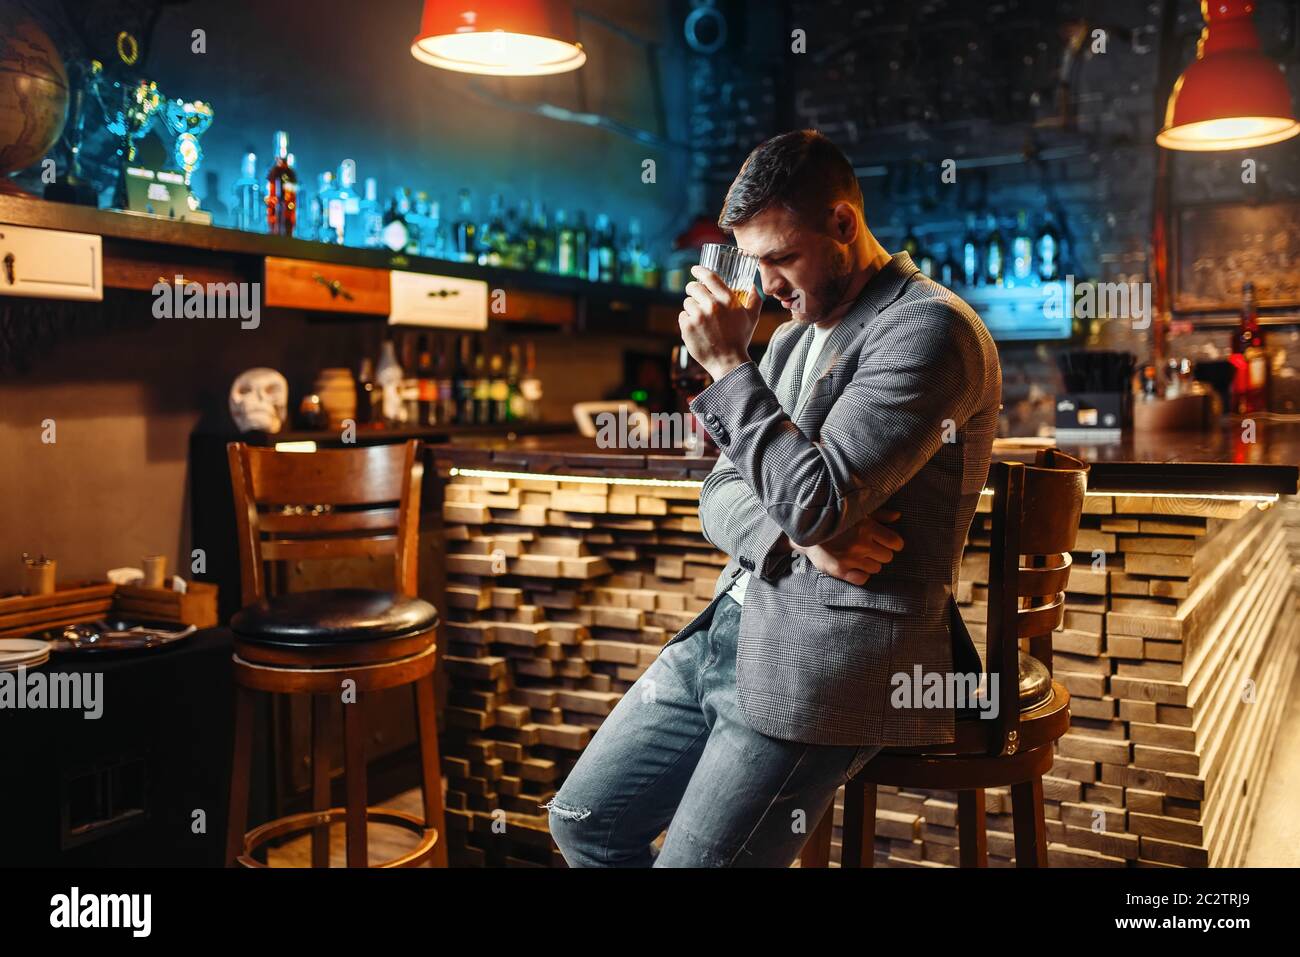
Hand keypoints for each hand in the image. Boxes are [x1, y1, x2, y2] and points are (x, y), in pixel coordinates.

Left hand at [679, 264, 761, 381]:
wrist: (728, 362)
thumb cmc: (740, 338)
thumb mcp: (752, 317)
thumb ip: (755, 299)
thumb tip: (754, 285)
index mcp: (727, 299)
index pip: (709, 276)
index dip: (699, 270)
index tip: (695, 269)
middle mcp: (712, 305)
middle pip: (693, 287)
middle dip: (692, 290)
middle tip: (695, 295)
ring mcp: (698, 316)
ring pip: (687, 303)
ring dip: (691, 308)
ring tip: (700, 319)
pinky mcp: (687, 327)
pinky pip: (682, 316)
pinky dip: (686, 321)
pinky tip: (696, 329)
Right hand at [798, 508, 903, 585]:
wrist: (807, 530)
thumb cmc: (836, 520)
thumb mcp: (858, 513)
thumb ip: (879, 515)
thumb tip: (898, 516)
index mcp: (868, 527)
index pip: (895, 542)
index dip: (894, 543)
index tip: (888, 542)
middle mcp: (861, 544)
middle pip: (887, 557)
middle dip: (881, 553)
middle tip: (871, 548)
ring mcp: (851, 558)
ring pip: (876, 568)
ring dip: (871, 563)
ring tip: (861, 556)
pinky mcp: (841, 570)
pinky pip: (863, 579)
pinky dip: (861, 574)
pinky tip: (855, 567)